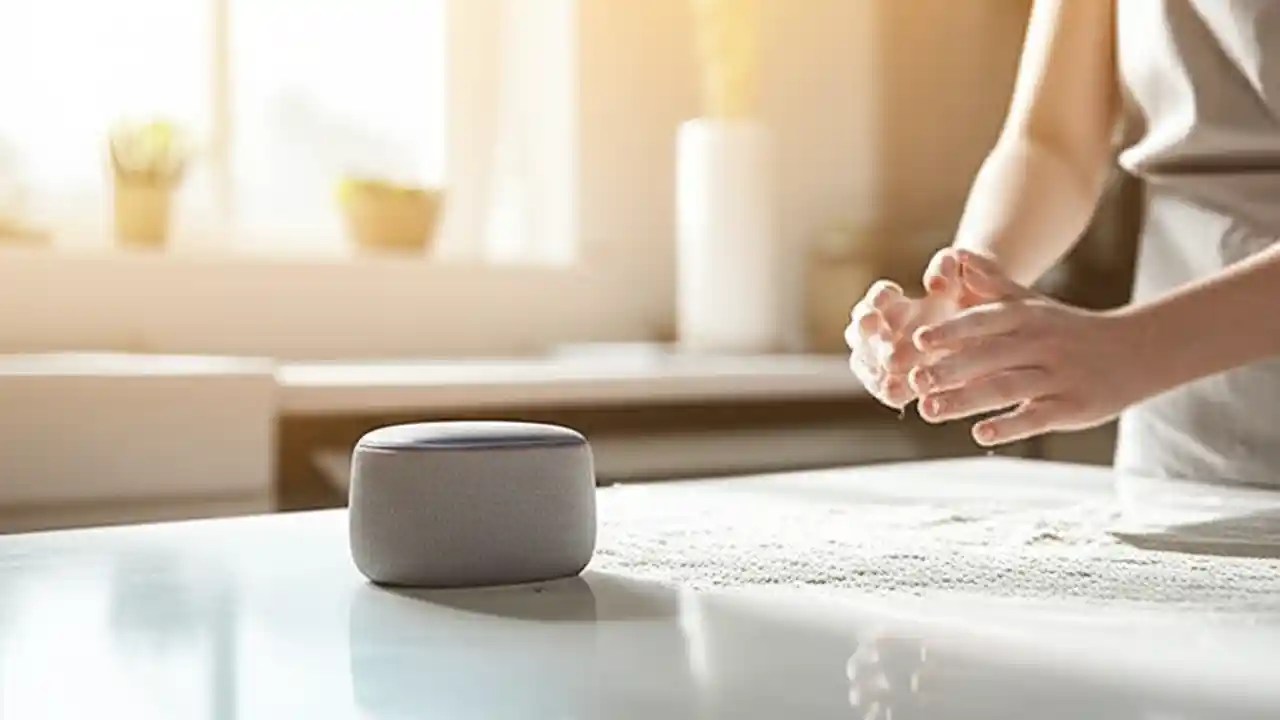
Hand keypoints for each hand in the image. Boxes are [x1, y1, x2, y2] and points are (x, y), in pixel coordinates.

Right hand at [845, 249, 996, 409]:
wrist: (973, 339)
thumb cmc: (962, 304)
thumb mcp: (961, 284)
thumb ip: (947, 271)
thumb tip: (940, 271)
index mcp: (889, 302)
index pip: (878, 297)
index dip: (881, 295)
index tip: (893, 293)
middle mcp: (877, 330)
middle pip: (861, 328)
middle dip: (867, 326)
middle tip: (873, 325)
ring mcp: (880, 358)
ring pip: (865, 358)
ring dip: (874, 359)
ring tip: (887, 363)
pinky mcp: (890, 386)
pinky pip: (882, 388)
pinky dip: (887, 388)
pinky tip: (898, 389)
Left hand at [909, 250, 1149, 445]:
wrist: (1135, 351)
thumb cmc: (1067, 328)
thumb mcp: (1032, 303)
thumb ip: (992, 284)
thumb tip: (957, 256)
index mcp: (1028, 317)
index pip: (986, 321)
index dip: (953, 330)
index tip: (919, 340)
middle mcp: (1042, 344)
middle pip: (990, 356)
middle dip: (950, 369)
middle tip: (913, 381)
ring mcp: (1058, 376)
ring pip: (1007, 388)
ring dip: (966, 400)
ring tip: (930, 411)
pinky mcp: (1072, 407)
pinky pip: (1037, 417)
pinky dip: (1009, 426)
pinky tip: (979, 434)